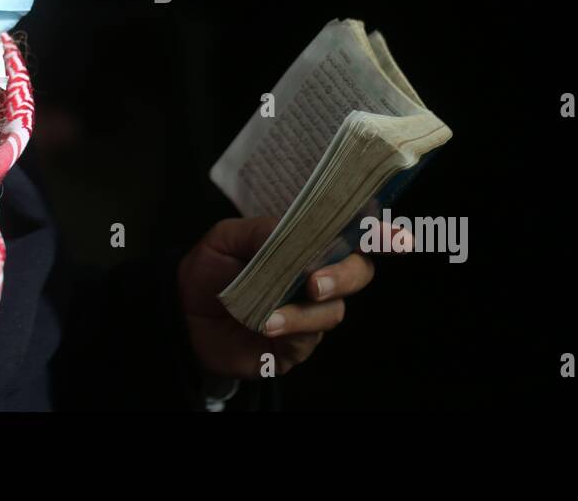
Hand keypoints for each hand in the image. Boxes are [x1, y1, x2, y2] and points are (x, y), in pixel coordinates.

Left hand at [176, 215, 411, 378]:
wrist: (181, 315)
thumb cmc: (209, 270)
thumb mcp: (225, 239)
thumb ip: (259, 231)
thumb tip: (289, 230)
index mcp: (305, 245)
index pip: (350, 235)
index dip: (380, 234)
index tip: (395, 237)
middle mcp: (316, 277)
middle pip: (358, 273)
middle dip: (345, 276)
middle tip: (316, 282)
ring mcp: (310, 313)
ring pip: (333, 311)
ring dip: (304, 311)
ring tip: (268, 315)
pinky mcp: (297, 347)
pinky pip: (309, 340)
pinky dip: (290, 331)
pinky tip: (266, 325)